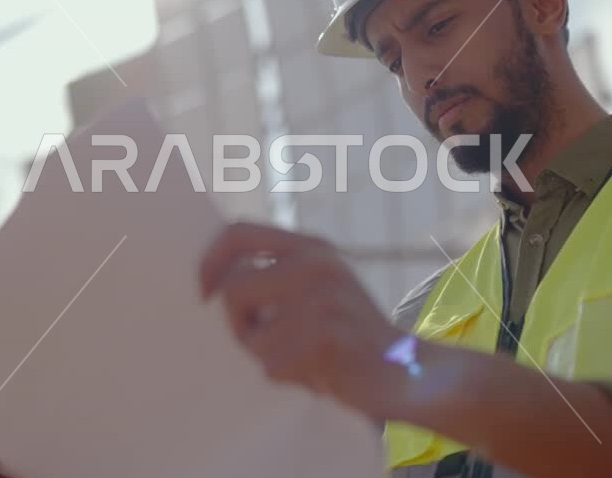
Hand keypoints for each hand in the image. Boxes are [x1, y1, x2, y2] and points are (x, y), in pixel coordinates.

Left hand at [198, 221, 410, 416]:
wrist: (407, 373)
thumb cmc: (351, 338)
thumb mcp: (319, 289)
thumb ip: (277, 276)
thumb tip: (214, 279)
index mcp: (312, 248)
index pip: (239, 233)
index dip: (210, 262)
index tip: (203, 293)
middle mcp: (316, 265)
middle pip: (234, 290)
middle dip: (239, 326)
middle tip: (265, 344)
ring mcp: (321, 300)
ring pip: (250, 335)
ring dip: (268, 357)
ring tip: (303, 360)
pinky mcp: (324, 338)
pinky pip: (272, 365)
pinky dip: (289, 378)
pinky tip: (320, 376)